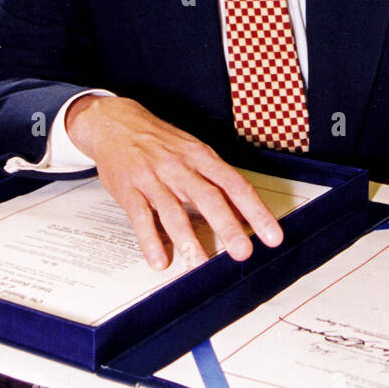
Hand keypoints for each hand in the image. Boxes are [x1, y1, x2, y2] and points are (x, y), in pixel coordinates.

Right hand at [65, 96, 283, 270]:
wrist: (116, 122)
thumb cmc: (161, 141)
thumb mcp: (193, 151)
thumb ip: (215, 180)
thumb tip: (244, 213)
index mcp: (201, 156)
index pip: (235, 185)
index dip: (255, 210)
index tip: (272, 235)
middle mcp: (180, 167)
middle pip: (209, 198)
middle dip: (228, 227)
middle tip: (242, 252)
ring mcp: (153, 178)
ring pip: (173, 211)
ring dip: (188, 240)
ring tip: (200, 265)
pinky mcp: (129, 189)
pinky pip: (141, 217)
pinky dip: (150, 240)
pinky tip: (160, 260)